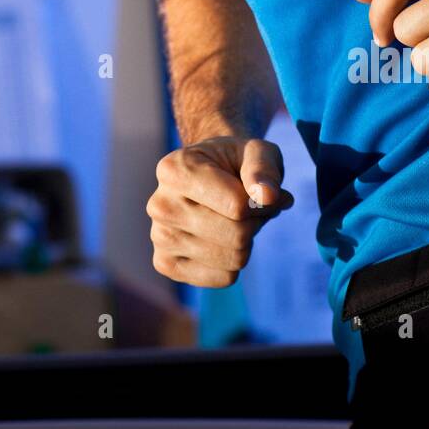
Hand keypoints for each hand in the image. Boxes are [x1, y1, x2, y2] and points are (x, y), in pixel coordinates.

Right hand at [146, 136, 293, 286]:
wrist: (211, 173)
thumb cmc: (235, 162)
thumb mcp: (256, 151)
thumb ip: (264, 168)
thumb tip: (268, 196)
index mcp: (174, 170)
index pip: (238, 206)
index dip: (264, 201)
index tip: (261, 189)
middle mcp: (160, 205)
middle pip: (236, 236)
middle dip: (256, 222)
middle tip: (253, 206)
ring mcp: (160, 238)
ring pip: (233, 258)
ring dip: (248, 240)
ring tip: (237, 219)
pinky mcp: (167, 265)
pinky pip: (224, 277)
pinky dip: (235, 261)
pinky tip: (222, 238)